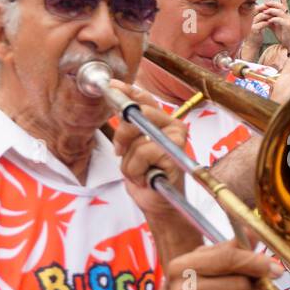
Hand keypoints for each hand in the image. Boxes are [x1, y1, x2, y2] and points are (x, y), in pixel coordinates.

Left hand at [110, 82, 192, 229]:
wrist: (158, 203)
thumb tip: (116, 105)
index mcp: (163, 121)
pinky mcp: (174, 154)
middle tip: (121, 152)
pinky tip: (146, 178)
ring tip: (139, 172)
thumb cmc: (146, 176)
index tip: (112, 86)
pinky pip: (143, 154)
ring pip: (137, 140)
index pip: (145, 99)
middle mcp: (174, 125)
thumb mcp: (131, 148)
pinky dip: (137, 171)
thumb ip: (128, 128)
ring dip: (129, 163)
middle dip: (122, 136)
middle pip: (138, 114)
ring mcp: (176, 139)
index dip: (128, 92)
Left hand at [251, 0, 289, 49]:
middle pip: (281, 5)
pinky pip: (280, 20)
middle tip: (265, 4)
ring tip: (265, 12)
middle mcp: (288, 16)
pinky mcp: (288, 25)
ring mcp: (289, 20)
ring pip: (280, 11)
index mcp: (286, 15)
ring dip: (271, 11)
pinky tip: (269, 20)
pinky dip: (274, 19)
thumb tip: (264, 15)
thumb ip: (270, 19)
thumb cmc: (284, 35)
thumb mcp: (275, 26)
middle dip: (272, 4)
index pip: (284, 4)